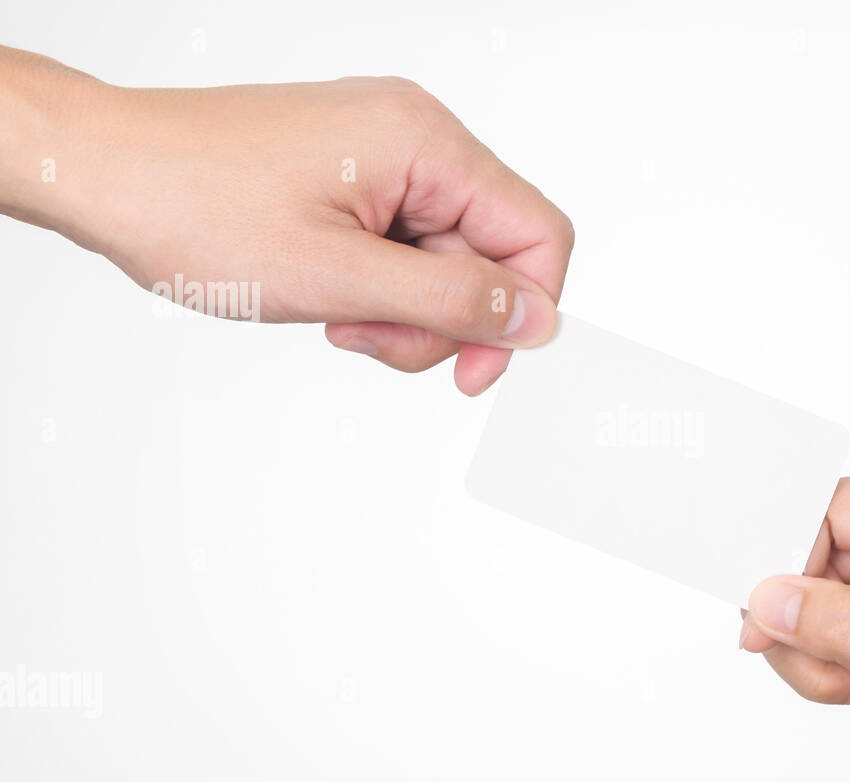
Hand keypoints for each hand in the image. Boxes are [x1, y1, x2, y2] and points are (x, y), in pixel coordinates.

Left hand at [0, 47, 573, 394]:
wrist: (104, 172)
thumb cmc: (196, 207)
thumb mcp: (341, 277)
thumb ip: (453, 300)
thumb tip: (537, 318)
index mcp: (425, 143)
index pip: (537, 233)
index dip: (520, 313)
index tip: (473, 369)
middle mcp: (414, 136)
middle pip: (489, 253)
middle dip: (441, 316)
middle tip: (371, 338)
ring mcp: (384, 152)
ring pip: (445, 257)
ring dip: (403, 308)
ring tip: (335, 313)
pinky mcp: (356, 173)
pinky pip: (404, 244)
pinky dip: (377, 285)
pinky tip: (327, 292)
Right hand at [741, 477, 849, 781]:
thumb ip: (839, 628)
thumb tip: (767, 596)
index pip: (830, 508)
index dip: (788, 556)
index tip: (764, 608)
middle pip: (804, 553)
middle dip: (801, 619)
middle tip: (826, 665)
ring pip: (799, 597)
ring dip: (810, 652)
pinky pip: (810, 629)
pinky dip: (818, 668)